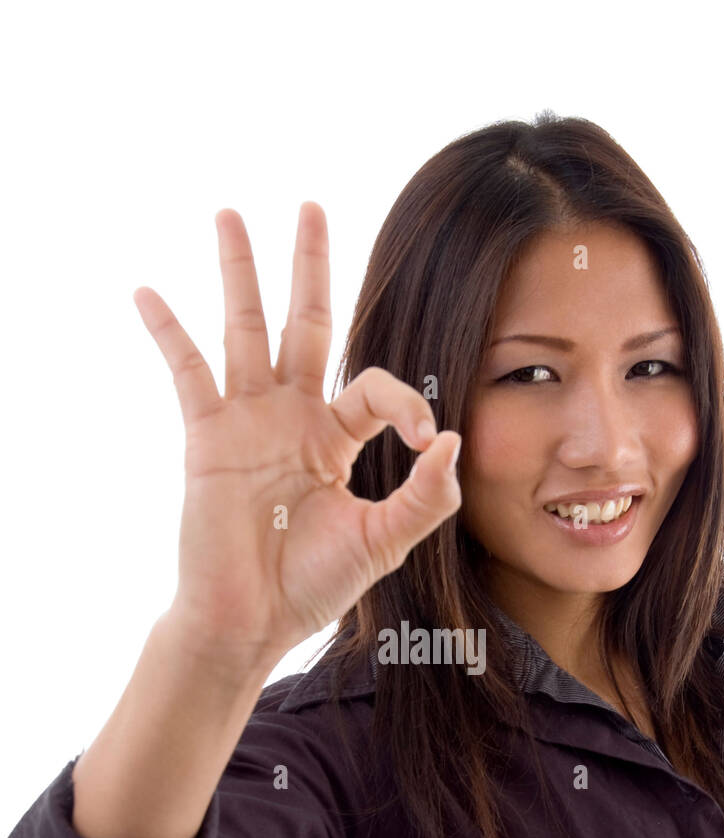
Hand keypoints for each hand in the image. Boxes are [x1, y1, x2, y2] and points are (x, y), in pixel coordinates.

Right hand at [133, 203, 460, 673]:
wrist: (251, 621)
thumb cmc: (312, 585)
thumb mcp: (383, 541)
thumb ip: (425, 497)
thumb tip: (453, 440)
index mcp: (337, 438)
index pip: (375, 386)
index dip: (405, 402)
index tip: (423, 439)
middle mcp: (292, 417)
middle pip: (305, 323)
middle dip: (309, 267)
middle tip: (311, 206)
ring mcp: (247, 421)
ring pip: (244, 329)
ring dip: (238, 272)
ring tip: (229, 213)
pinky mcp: (206, 436)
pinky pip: (186, 372)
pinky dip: (167, 332)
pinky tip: (147, 291)